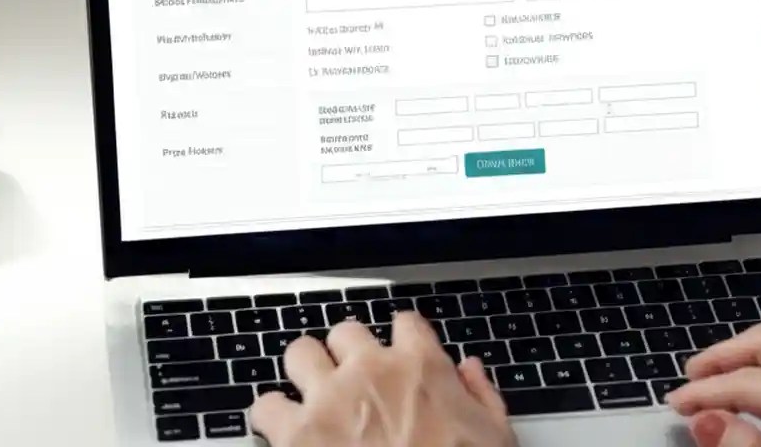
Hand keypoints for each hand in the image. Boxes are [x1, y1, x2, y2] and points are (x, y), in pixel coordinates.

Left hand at [251, 312, 516, 446]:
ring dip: (305, 374)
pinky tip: (285, 434)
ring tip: (313, 399)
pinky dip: (272, 418)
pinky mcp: (294, 436)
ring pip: (299, 354)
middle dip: (347, 354)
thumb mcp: (496, 437)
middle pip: (345, 333)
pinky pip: (265, 406)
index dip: (403, 341)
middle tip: (353, 381)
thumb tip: (471, 372)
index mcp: (421, 368)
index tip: (400, 356)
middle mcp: (371, 373)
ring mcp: (328, 401)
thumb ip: (482, 397)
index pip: (406, 324)